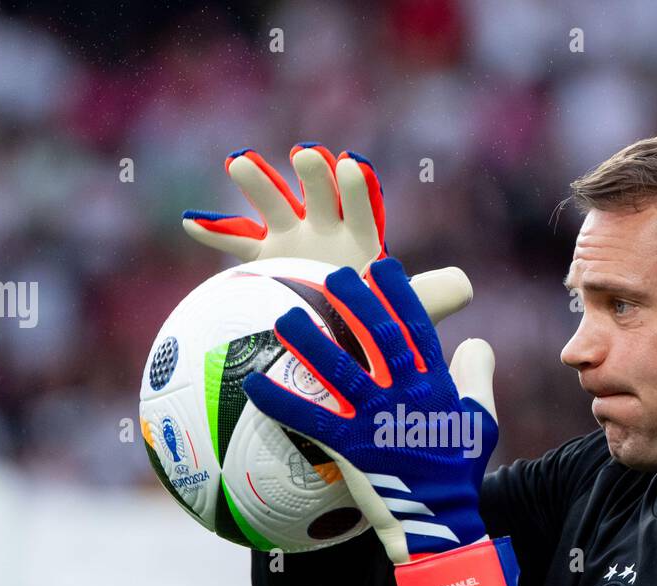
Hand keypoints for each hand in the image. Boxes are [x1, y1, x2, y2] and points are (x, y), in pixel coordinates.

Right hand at [183, 143, 472, 323]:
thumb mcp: (407, 316)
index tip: (351, 166)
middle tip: (309, 157)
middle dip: (314, 177)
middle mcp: (326, 233)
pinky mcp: (262, 264)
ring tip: (241, 163)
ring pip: (273, 207)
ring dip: (259, 185)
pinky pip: (234, 246)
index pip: (361, 209)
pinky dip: (213, 233)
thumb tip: (465, 285)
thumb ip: (433, 296)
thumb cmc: (375, 333)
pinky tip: (191, 221)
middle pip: (319, 197)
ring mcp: (290, 244)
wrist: (336, 356)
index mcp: (361, 241)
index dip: (356, 190)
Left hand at [242, 258, 495, 563]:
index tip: (381, 267)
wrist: (439, 521)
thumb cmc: (458, 472)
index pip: (416, 327)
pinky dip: (279, 401)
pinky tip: (252, 383)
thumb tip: (476, 342)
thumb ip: (477, 376)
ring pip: (339, 370)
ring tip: (286, 317)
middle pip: (377, 336)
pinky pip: (309, 419)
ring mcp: (376, 419)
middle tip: (333, 275)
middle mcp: (405, 393)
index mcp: (435, 383)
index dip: (398, 294)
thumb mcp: (483, 420)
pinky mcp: (351, 447)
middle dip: (355, 302)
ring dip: (311, 341)